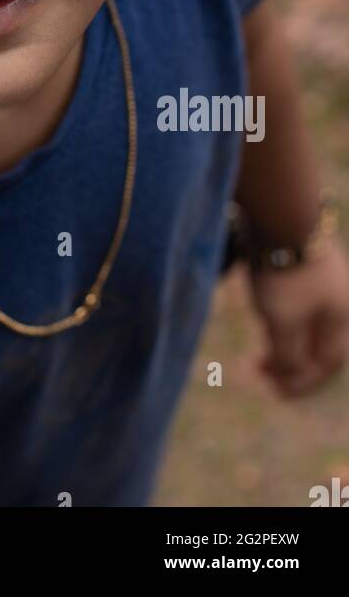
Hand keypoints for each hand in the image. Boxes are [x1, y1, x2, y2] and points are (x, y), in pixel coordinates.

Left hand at [245, 237, 348, 396]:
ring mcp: (325, 279)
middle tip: (264, 373)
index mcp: (342, 319)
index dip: (302, 384)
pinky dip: (285, 317)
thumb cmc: (285, 272)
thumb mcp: (283, 322)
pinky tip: (265, 312)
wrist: (281, 211)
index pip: (327, 364)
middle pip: (322, 344)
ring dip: (288, 341)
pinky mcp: (307, 261)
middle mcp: (340, 300)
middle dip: (295, 365)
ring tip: (262, 346)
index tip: (275, 392)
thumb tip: (291, 376)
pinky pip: (301, 302)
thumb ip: (289, 355)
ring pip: (310, 322)